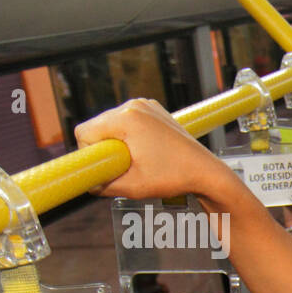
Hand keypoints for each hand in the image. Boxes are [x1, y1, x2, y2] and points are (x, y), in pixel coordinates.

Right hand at [74, 98, 238, 203]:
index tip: (105, 168)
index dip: (89, 154)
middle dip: (104, 149)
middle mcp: (134, 105)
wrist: (207, 172)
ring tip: (139, 160)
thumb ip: (103, 185)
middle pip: (97, 126)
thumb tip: (87, 184)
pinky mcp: (153, 110)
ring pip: (111, 124)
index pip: (84, 132)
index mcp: (126, 118)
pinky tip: (146, 151)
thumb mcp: (132, 187)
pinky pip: (127, 122)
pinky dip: (129, 136)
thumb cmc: (174, 178)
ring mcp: (145, 105)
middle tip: (125, 167)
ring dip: (117, 143)